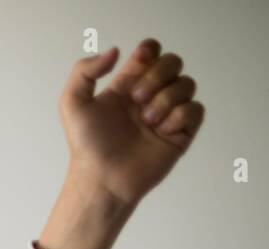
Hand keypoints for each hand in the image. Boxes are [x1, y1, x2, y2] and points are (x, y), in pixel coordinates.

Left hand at [58, 39, 205, 207]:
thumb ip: (84, 70)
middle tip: (137, 98)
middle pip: (172, 62)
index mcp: (127, 85)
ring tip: (147, 120)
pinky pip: (196, 109)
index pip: (150, 53)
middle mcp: (149, 96)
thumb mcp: (72, 103)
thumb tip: (116, 51)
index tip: (138, 63)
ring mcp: (166, 114)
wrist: (103, 177)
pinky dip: (180, 115)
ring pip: (187, 84)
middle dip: (158, 74)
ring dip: (166, 98)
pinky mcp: (180, 133)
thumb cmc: (87, 145)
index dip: (149, 51)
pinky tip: (162, 130)